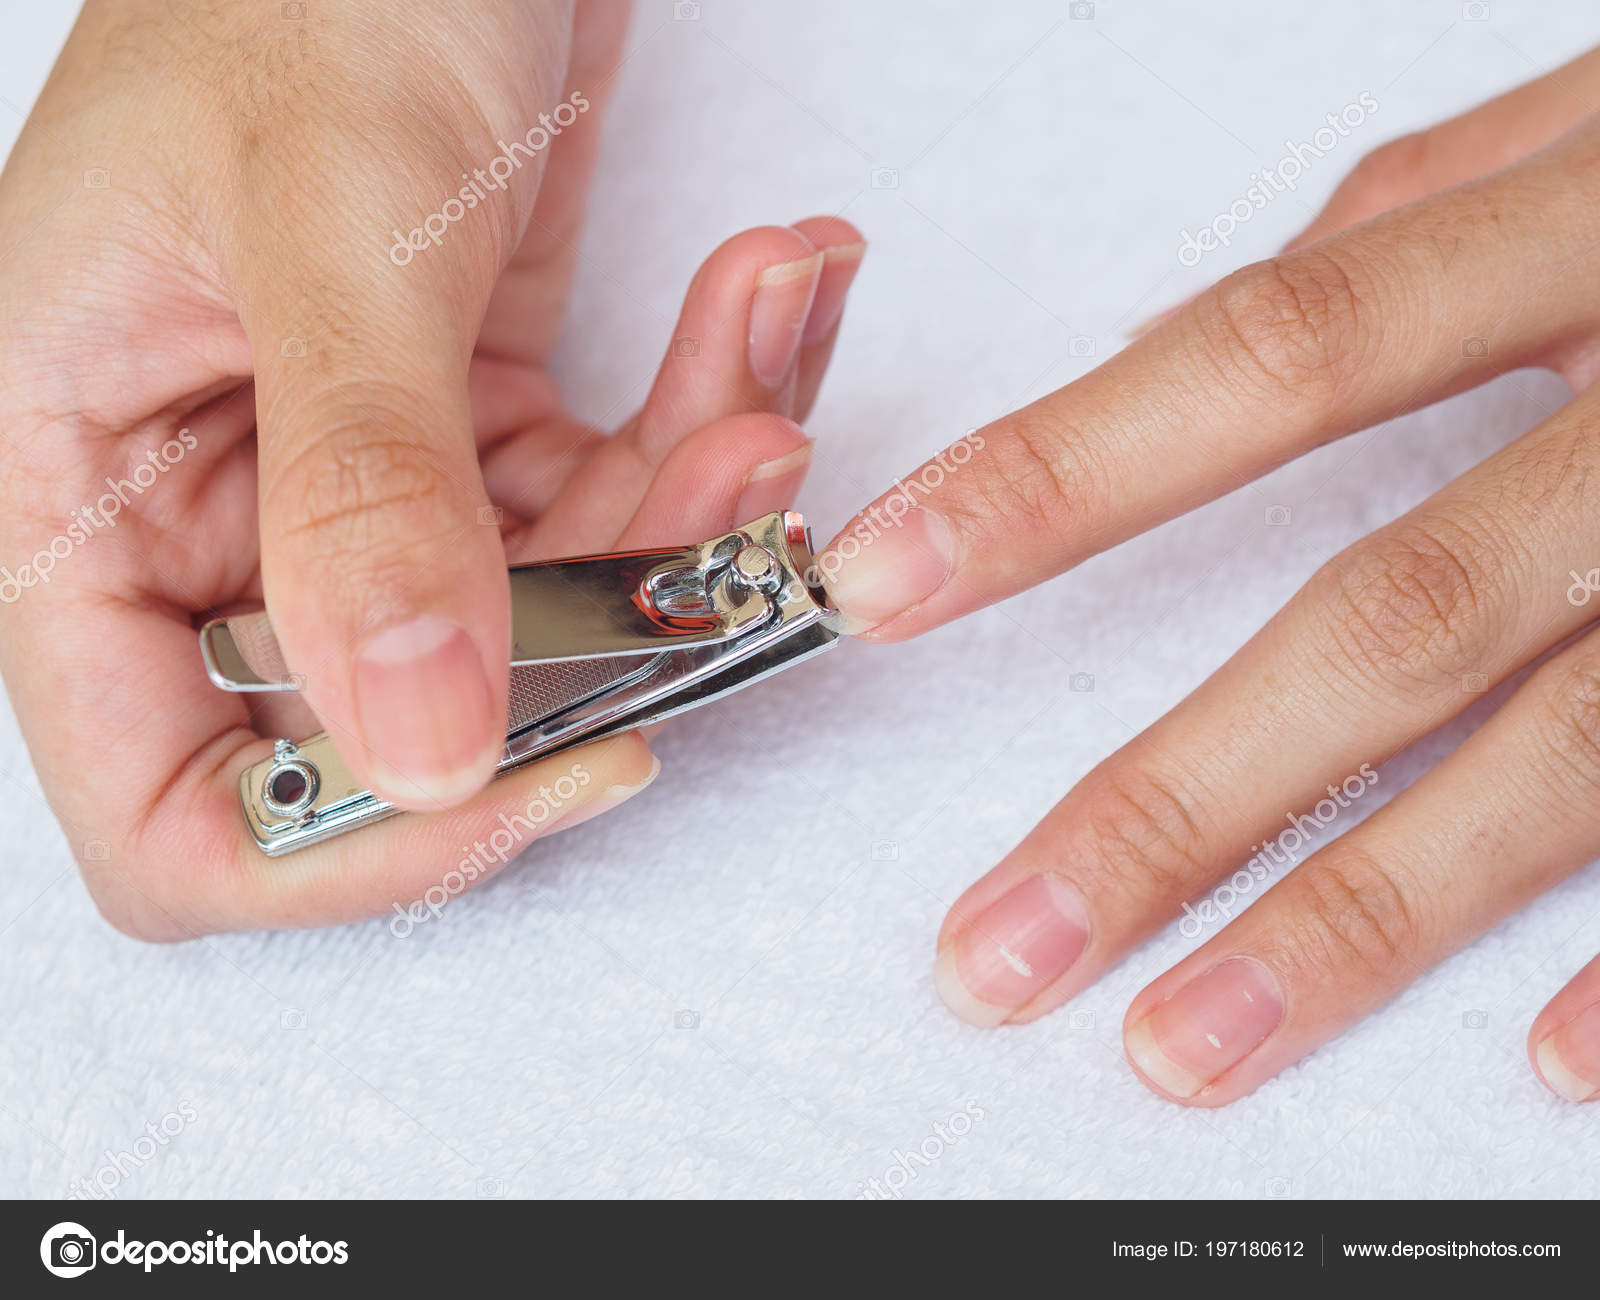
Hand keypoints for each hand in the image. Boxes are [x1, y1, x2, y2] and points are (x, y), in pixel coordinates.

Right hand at [0, 0, 864, 937]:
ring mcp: (359, 480)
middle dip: (601, 631)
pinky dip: (707, 418)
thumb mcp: (334, 226)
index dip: (354, 840)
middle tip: (728, 506)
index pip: (171, 801)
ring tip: (764, 353)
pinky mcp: (477, 427)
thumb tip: (421, 753)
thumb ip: (364, 499)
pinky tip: (766, 291)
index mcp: (84, 493)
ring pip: (553, 610)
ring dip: (691, 503)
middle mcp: (214, 514)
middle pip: (412, 716)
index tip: (549, 769)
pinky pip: (612, 498)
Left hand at [821, 46, 1599, 1103]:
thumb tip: (1189, 331)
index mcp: (1584, 233)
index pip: (1264, 362)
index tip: (882, 585)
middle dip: (1176, 797)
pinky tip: (1541, 1064)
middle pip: (1390, 618)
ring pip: (1564, 755)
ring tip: (1180, 1045)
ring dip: (1360, 923)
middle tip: (1000, 946)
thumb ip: (1399, 226)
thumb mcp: (1591, 127)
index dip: (1060, 477)